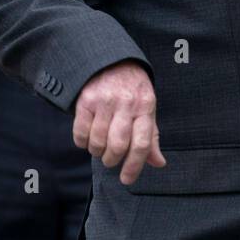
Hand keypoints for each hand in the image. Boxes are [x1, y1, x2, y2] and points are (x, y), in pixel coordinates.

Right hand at [73, 61, 165, 184]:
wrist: (112, 60)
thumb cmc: (133, 90)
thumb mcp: (147, 109)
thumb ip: (151, 137)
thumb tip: (158, 163)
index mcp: (145, 107)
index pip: (142, 143)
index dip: (134, 166)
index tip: (126, 179)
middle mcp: (126, 103)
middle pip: (118, 145)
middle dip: (112, 160)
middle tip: (110, 160)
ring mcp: (104, 100)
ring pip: (98, 141)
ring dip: (97, 152)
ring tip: (99, 147)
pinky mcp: (86, 99)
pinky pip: (81, 132)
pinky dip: (82, 142)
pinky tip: (87, 139)